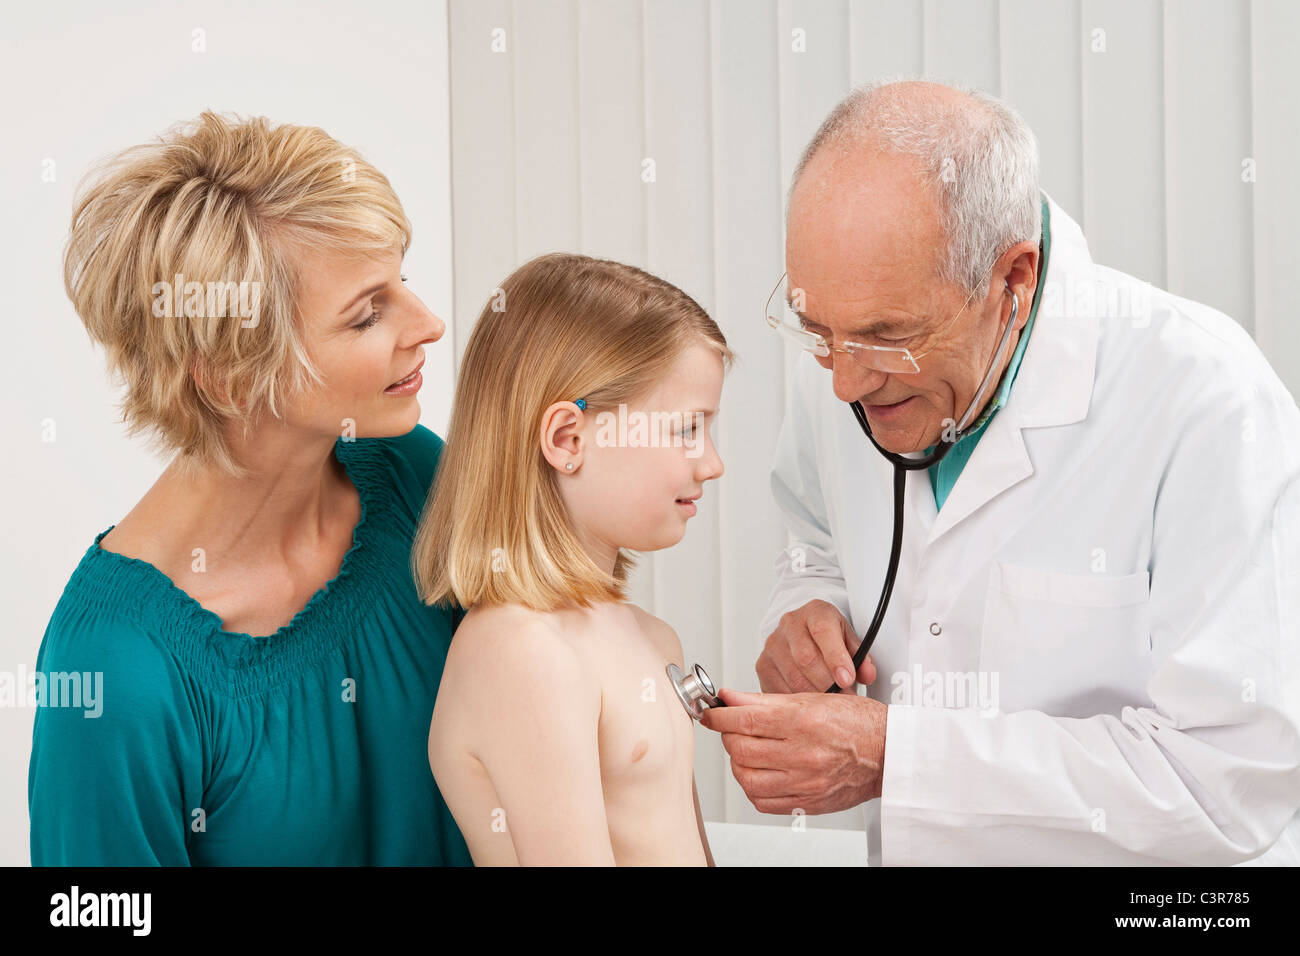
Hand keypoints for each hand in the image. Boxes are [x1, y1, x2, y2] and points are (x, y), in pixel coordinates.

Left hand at [700, 688, 887, 813]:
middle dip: (728, 736)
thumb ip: (765, 700)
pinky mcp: (807, 802)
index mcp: (803, 721)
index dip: (719, 716)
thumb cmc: (856, 723)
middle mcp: (803, 753)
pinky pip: (762, 801)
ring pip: (747, 777)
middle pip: (740, 749)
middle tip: (732, 728)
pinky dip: (752, 787)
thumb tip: (730, 697)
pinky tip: (759, 773)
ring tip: (746, 750)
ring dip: (737, 763)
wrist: (887, 754)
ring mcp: (804, 781)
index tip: (712, 713)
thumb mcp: (811, 698)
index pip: (744, 720)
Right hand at [757, 599, 876, 692]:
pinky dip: (798, 702)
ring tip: (831, 704)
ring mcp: (773, 645)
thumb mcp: (849, 640)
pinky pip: (780, 690)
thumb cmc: (828, 638)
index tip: (847, 679)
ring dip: (815, 696)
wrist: (803, 634)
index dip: (836, 657)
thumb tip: (867, 675)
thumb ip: (861, 656)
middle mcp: (789, 625)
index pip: (823, 631)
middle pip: (806, 658)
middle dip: (828, 683)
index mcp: (815, 612)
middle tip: (844, 698)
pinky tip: (811, 704)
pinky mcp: (763, 665)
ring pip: (794, 678)